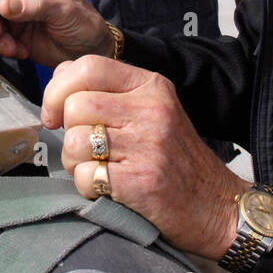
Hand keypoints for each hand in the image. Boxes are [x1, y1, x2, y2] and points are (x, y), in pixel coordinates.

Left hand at [41, 56, 246, 258]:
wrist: (217, 207)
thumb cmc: (176, 160)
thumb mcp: (153, 111)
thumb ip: (110, 93)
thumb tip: (58, 84)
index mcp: (151, 86)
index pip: (88, 66)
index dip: (58, 89)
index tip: (55, 113)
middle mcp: (151, 110)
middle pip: (75, 106)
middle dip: (68, 132)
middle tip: (86, 149)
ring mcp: (148, 145)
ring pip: (74, 142)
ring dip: (75, 163)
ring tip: (100, 169)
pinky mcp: (141, 181)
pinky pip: (84, 177)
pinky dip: (88, 187)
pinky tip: (109, 188)